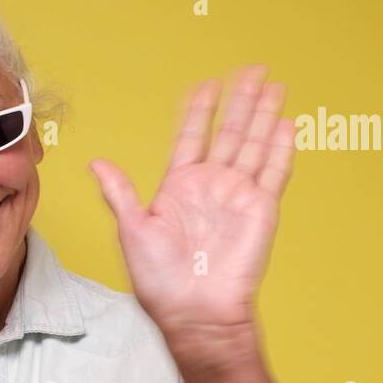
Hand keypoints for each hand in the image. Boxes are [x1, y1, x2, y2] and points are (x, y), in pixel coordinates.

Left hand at [89, 64, 294, 339]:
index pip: (191, 137)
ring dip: (263, 115)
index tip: (206, 84)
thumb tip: (96, 163)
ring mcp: (237, 197)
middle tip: (250, 69)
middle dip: (239, 101)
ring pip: (253, 145)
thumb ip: (120, 192)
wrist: (194, 313)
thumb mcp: (132, 230)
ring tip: (272, 84)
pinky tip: (286, 123)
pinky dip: (281, 148)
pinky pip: (274, 173)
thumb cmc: (160, 281)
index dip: (199, 110)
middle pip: (228, 133)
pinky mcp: (261, 211)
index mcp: (178, 188)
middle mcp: (210, 187)